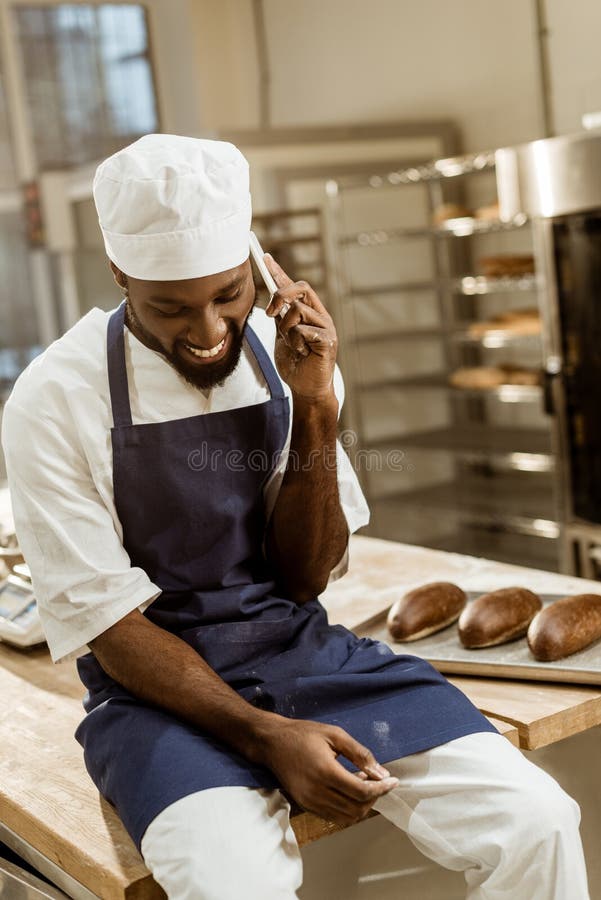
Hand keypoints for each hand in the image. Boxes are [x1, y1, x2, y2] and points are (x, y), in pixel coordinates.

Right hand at [255, 717, 398, 825]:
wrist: (272, 743)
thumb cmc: (303, 734)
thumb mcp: (335, 734)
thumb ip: (360, 753)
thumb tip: (382, 773)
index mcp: (325, 772)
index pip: (361, 791)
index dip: (381, 789)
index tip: (394, 781)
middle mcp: (317, 792)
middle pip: (357, 808)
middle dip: (374, 798)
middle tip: (379, 781)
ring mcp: (310, 802)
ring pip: (347, 817)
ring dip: (362, 805)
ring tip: (365, 785)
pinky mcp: (306, 806)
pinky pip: (334, 817)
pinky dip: (349, 809)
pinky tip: (350, 791)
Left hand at [264, 254, 337, 401]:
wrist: (306, 389)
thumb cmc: (295, 365)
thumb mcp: (283, 337)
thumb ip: (281, 319)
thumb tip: (272, 302)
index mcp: (308, 312)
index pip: (293, 286)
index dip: (279, 272)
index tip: (264, 258)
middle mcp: (319, 315)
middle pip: (299, 288)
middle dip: (280, 296)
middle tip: (270, 314)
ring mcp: (326, 326)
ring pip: (298, 310)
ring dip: (286, 329)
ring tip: (292, 345)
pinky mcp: (328, 340)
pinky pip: (304, 329)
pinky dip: (296, 341)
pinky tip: (301, 353)